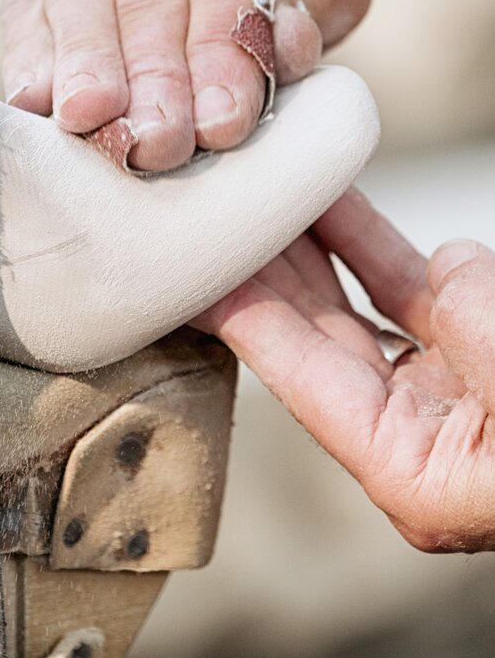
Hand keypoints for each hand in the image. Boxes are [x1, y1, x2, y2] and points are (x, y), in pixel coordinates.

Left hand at [194, 189, 494, 551]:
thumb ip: (481, 345)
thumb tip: (449, 274)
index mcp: (412, 472)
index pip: (300, 378)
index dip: (243, 315)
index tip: (190, 264)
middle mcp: (412, 427)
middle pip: (312, 332)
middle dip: (260, 265)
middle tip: (209, 209)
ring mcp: (441, 376)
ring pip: (353, 295)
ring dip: (307, 238)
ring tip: (258, 185)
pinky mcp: (473, 336)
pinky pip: (402, 276)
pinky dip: (365, 234)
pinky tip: (328, 194)